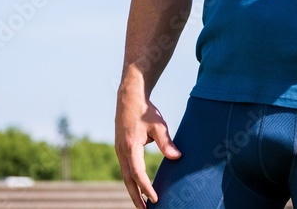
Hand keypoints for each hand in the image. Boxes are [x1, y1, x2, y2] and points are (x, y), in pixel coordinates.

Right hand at [115, 90, 180, 208]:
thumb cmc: (146, 112)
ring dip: (133, 190)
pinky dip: (131, 180)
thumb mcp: (158, 125)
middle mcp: (122, 151)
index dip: (146, 187)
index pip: (137, 173)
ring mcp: (120, 150)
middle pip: (128, 179)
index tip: (154, 199)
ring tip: (142, 203)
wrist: (129, 98)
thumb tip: (177, 158)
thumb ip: (167, 142)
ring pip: (125, 175)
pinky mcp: (121, 149)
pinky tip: (139, 185)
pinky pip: (126, 168)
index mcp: (130, 146)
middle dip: (136, 196)